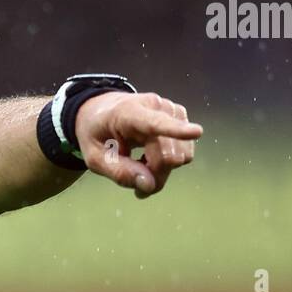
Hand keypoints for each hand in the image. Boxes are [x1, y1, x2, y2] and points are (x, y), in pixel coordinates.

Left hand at [74, 91, 202, 198]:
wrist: (102, 111)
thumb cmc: (97, 134)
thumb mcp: (94, 158)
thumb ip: (119, 172)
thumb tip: (150, 185)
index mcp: (127, 113)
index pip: (154, 123)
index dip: (176, 130)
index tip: (197, 132)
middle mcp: (155, 106)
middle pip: (169, 156)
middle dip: (154, 175)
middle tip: (133, 178)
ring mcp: (171, 110)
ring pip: (180, 157)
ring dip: (161, 169)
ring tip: (138, 162)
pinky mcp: (180, 117)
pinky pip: (184, 153)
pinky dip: (168, 161)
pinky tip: (149, 155)